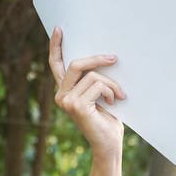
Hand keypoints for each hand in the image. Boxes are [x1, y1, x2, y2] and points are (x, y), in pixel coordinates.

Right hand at [49, 27, 125, 156]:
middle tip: (114, 58)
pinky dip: (111, 91)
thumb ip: (93, 81)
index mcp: (65, 91)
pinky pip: (98, 85)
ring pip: (92, 76)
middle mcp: (61, 95)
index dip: (56, 46)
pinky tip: (114, 102)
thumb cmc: (108, 121)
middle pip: (76, 64)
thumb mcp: (99, 96)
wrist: (109, 145)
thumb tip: (104, 59)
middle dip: (97, 59)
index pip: (56, 65)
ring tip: (119, 96)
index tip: (59, 30)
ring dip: (111, 84)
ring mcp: (67, 101)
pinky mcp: (77, 106)